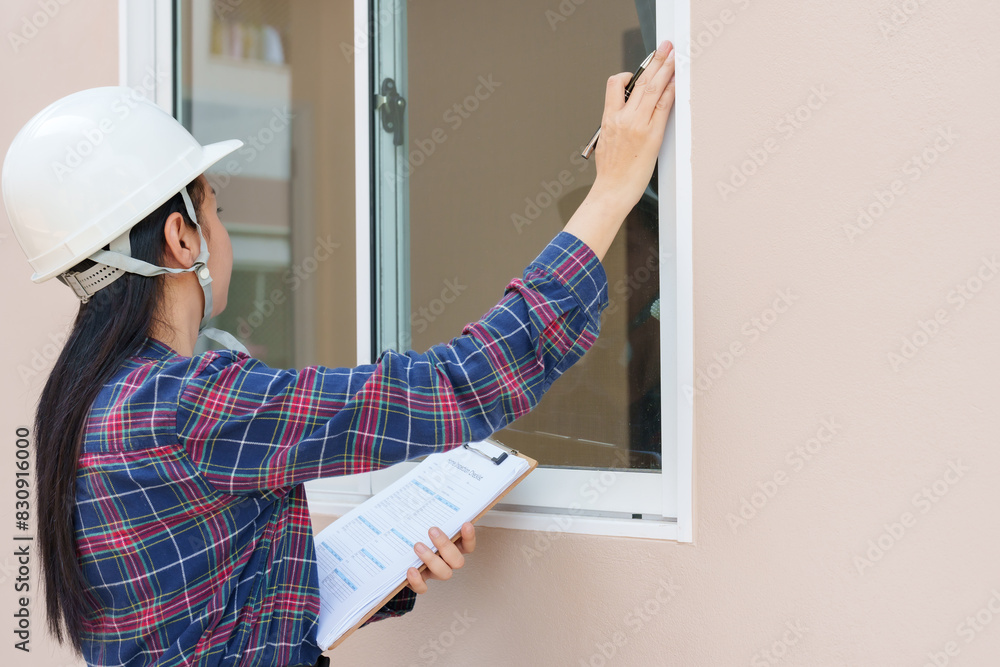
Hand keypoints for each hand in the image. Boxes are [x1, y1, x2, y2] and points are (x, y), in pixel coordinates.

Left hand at [405, 522, 475, 593]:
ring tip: (418, 546)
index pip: (468, 545)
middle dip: (446, 545)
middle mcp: (447, 562)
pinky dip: (418, 581)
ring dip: (431, 559)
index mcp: (453, 548)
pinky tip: (411, 569)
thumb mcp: (425, 527)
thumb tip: (426, 503)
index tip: (465, 524)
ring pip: (444, 573)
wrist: (401, 556)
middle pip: (457, 561)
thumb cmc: (417, 537)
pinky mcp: (421, 582)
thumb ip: (429, 519)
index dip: (469, 537)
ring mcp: (435, 572)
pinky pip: (423, 588)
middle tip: (432, 531)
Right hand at [591, 39, 675, 214]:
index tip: (641, 67)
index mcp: (608, 119)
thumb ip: (615, 124)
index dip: (629, 72)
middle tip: (665, 47)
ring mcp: (638, 125)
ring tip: (675, 57)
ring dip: (666, 70)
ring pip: (652, 89)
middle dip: (654, 61)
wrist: (613, 191)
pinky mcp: (652, 135)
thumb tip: (625, 115)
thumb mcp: (605, 142)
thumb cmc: (610, 173)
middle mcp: (623, 118)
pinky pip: (663, 107)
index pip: (615, 85)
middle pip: (639, 81)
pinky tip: (677, 82)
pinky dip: (671, 91)